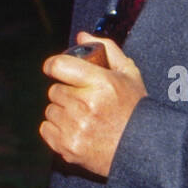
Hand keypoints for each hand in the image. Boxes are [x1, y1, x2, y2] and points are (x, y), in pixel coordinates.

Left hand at [39, 32, 146, 177]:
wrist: (142, 150)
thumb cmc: (135, 111)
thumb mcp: (128, 74)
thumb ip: (106, 50)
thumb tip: (82, 36)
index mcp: (101, 83)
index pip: (59, 65)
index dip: (54, 65)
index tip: (56, 68)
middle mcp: (86, 105)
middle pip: (55, 90)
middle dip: (66, 92)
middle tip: (84, 100)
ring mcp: (76, 128)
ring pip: (50, 110)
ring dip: (62, 111)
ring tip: (83, 117)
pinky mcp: (68, 147)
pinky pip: (46, 129)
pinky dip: (56, 129)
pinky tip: (76, 129)